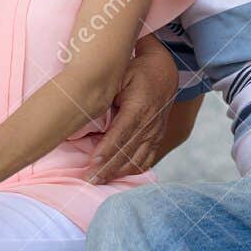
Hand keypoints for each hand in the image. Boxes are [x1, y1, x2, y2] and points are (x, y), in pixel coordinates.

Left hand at [87, 37, 175, 182]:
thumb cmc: (136, 70)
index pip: (121, 134)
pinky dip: (131, 170)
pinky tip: (116, 176)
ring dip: (117, 173)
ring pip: (137, 160)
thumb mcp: (121, 73)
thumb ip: (106, 91)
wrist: (165, 72)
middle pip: (128, 152)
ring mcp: (156, 133)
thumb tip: (85, 108)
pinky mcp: (157, 138)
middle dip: (108, 168)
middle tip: (89, 179)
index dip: (107, 151)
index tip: (92, 164)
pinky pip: (146, 160)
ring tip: (98, 180)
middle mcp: (150, 124)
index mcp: (140, 107)